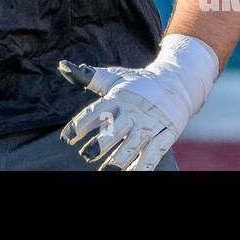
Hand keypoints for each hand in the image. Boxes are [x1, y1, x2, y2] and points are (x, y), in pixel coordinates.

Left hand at [58, 34, 218, 170]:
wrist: (177, 82)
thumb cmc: (137, 83)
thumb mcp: (112, 78)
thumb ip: (87, 76)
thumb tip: (62, 66)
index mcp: (119, 97)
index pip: (96, 111)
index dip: (80, 124)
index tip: (66, 139)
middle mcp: (135, 111)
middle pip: (116, 129)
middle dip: (101, 143)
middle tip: (86, 155)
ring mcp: (151, 123)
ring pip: (134, 144)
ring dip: (120, 160)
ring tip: (106, 172)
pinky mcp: (168, 133)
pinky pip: (155, 153)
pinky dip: (143, 165)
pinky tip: (131, 174)